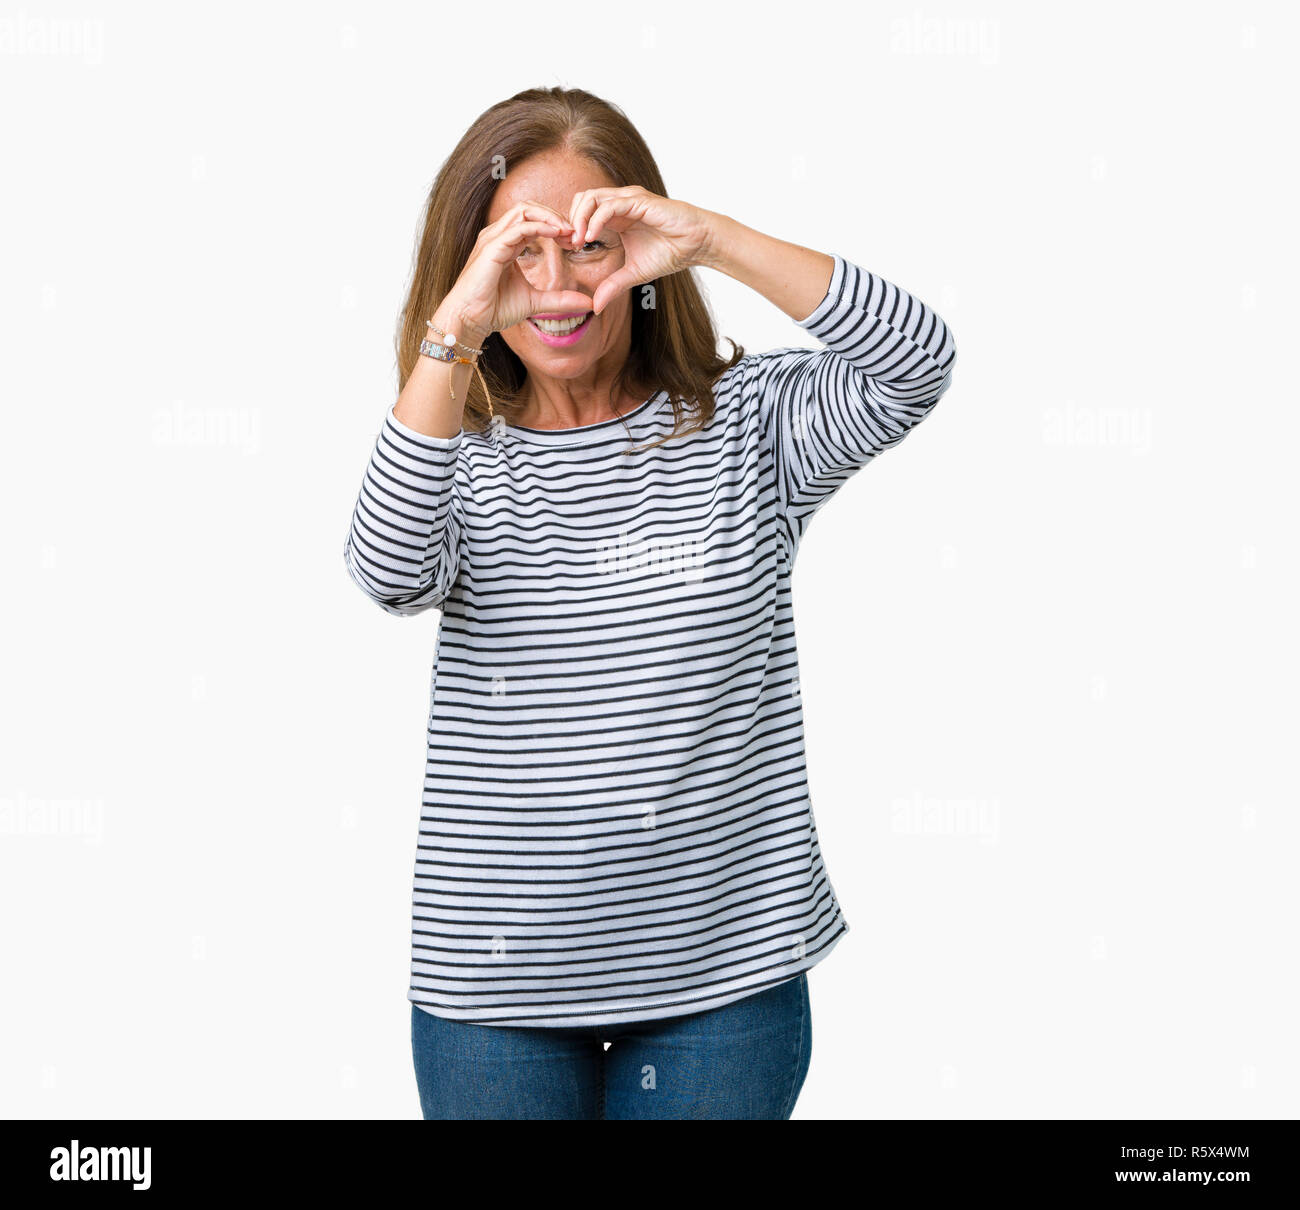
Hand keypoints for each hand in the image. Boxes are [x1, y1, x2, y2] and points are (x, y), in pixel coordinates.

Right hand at [438, 201, 594, 337]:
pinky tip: (556, 235)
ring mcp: (493, 238)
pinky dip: (539, 227)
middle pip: (530, 209)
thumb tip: (588, 304)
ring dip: (550, 217)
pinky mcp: (491, 247)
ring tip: (568, 231)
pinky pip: (518, 228)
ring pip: (524, 211)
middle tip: (576, 233)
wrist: (469, 320)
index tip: (575, 242)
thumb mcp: (536, 303)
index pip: (534, 220)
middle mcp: (499, 236)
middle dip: (556, 216)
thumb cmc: (494, 309)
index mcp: (507, 243)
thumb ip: (560, 300)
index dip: (557, 226)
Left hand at [568, 186, 720, 313]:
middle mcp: (619, 203)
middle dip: (570, 221)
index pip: (583, 212)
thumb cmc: (670, 252)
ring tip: (577, 242)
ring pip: (591, 198)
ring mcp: (628, 199)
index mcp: (616, 216)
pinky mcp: (638, 201)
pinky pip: (610, 205)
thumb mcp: (634, 274)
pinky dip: (596, 220)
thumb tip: (596, 307)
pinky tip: (591, 238)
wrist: (696, 244)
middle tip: (568, 245)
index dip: (571, 228)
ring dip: (579, 218)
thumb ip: (613, 286)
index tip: (565, 249)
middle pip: (581, 199)